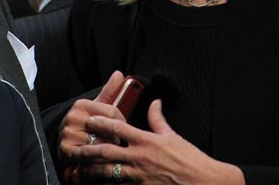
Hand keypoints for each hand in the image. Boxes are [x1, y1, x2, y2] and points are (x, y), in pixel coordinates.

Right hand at [59, 72, 128, 165]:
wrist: (64, 142)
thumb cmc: (86, 124)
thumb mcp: (97, 107)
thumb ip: (109, 91)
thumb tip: (119, 73)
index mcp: (81, 104)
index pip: (112, 111)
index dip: (121, 122)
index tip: (122, 128)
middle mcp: (73, 116)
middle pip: (107, 130)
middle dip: (115, 138)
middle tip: (115, 141)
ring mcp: (68, 132)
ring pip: (100, 145)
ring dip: (107, 150)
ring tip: (106, 150)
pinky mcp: (66, 149)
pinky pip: (91, 156)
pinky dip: (97, 160)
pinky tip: (98, 158)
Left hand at [71, 99, 243, 183]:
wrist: (203, 181)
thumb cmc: (190, 158)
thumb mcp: (172, 135)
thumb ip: (158, 119)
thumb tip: (154, 102)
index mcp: (147, 140)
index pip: (119, 127)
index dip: (101, 121)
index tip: (89, 119)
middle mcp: (140, 157)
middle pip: (107, 151)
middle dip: (89, 149)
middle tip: (74, 147)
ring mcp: (140, 176)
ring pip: (109, 172)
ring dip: (92, 170)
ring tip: (79, 169)